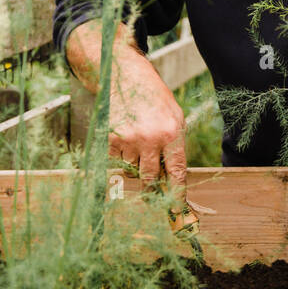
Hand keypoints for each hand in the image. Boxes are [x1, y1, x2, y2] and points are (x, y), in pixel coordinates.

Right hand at [106, 55, 187, 187]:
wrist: (127, 78)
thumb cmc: (155, 100)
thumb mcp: (175, 118)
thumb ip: (175, 146)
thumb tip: (171, 178)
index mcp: (172, 133)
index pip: (177, 172)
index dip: (177, 194)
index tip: (176, 209)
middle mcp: (150, 138)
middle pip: (150, 178)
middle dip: (152, 189)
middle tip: (152, 193)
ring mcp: (128, 140)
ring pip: (132, 169)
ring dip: (135, 163)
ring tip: (138, 141)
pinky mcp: (110, 139)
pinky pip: (117, 161)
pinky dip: (121, 155)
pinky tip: (125, 135)